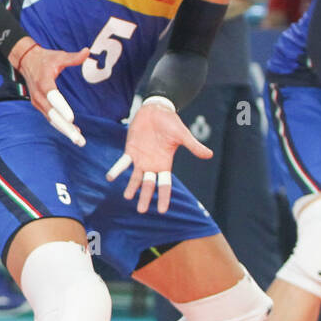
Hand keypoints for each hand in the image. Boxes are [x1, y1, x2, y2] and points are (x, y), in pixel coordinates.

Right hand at [11, 40, 87, 145]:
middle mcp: (39, 96)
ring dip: (66, 131)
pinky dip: (61, 127)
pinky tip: (74, 133)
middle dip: (66, 128)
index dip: (62, 108)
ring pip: (52, 120)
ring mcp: (38, 103)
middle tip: (79, 139)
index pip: (53, 97)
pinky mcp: (40, 106)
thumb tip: (88, 51)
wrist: (26, 61)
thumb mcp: (59, 56)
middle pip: (53, 115)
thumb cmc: (45, 58)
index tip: (72, 119)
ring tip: (79, 141)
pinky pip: (51, 119)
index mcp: (44, 82)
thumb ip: (73, 57)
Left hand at [106, 97, 212, 213]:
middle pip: (148, 185)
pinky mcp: (130, 150)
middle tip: (141, 211)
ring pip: (135, 177)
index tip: (162, 211)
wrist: (156, 110)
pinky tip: (110, 177)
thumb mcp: (183, 135)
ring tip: (127, 197)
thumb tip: (209, 155)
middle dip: (145, 197)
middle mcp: (152, 165)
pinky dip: (117, 170)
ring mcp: (140, 159)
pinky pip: (123, 162)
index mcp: (165, 164)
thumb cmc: (171, 122)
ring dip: (131, 187)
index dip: (163, 197)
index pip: (165, 184)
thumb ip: (194, 146)